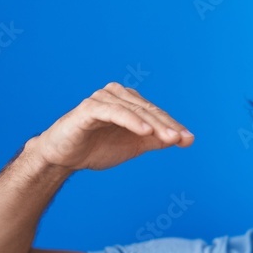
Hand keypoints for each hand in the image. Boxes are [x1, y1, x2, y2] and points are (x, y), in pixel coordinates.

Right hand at [30, 82, 193, 171]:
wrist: (64, 157)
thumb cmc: (97, 147)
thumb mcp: (134, 145)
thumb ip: (157, 139)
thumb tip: (185, 138)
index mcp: (129, 102)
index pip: (156, 113)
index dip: (173, 126)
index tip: (189, 140)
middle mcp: (116, 95)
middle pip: (148, 110)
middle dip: (167, 125)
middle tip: (183, 139)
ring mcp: (102, 100)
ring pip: (134, 110)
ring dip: (153, 124)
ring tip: (169, 138)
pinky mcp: (89, 109)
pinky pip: (114, 112)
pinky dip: (131, 121)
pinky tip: (145, 131)